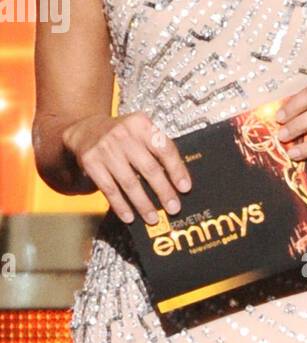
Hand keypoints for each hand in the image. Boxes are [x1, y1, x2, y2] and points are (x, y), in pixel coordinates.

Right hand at [61, 112, 191, 224]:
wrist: (85, 129)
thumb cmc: (122, 135)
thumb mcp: (140, 131)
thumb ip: (157, 149)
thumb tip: (177, 181)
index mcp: (141, 124)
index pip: (164, 149)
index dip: (177, 170)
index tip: (185, 188)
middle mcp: (123, 134)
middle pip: (149, 168)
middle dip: (163, 191)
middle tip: (173, 208)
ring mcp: (106, 148)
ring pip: (129, 182)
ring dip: (143, 204)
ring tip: (152, 218)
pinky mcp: (91, 162)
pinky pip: (109, 189)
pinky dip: (120, 205)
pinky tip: (129, 216)